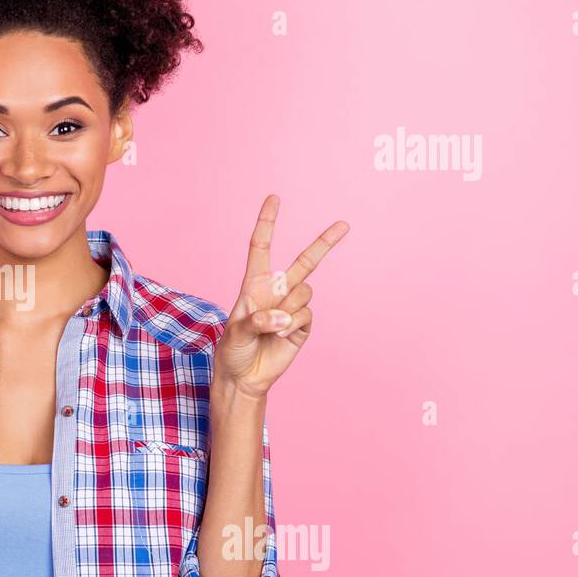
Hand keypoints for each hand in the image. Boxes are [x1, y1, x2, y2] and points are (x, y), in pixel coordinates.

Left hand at [212, 194, 348, 398]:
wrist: (244, 377)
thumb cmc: (233, 350)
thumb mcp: (234, 333)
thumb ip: (256, 321)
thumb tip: (281, 317)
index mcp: (254, 284)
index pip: (261, 247)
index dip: (267, 223)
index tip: (274, 198)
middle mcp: (276, 291)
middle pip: (304, 262)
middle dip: (324, 243)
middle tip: (344, 224)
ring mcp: (291, 308)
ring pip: (303, 292)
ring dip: (286, 311)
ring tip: (270, 329)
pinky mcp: (303, 326)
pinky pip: (305, 314)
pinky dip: (292, 325)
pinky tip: (280, 337)